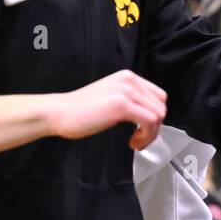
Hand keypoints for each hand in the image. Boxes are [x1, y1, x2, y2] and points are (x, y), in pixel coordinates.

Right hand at [48, 70, 166, 149]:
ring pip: (158, 115)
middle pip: (161, 105)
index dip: (155, 116)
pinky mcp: (122, 105)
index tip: (144, 129)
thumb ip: (129, 100)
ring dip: (151, 134)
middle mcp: (129, 81)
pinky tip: (133, 141)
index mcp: (128, 78)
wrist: (59, 113)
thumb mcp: (110, 98)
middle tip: (141, 138)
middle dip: (155, 127)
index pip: (158, 96)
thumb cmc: (80, 110)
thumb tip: (148, 116)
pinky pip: (149, 121)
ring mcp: (126, 91)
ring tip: (136, 142)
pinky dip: (145, 135)